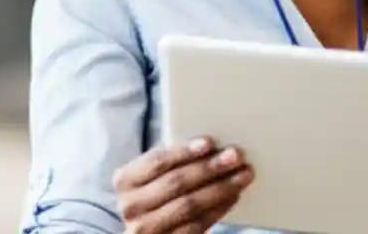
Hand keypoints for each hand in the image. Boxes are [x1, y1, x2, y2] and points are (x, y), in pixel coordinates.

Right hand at [112, 137, 252, 233]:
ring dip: (221, 188)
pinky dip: (218, 209)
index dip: (184, 152)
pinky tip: (233, 195)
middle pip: (175, 183)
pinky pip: (197, 225)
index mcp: (125, 180)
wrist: (149, 228)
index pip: (156, 162)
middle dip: (209, 168)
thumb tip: (213, 144)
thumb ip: (174, 159)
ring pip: (189, 205)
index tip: (209, 143)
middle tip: (235, 156)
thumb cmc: (156, 190)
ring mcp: (145, 229)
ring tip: (242, 175)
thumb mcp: (155, 173)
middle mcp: (130, 206)